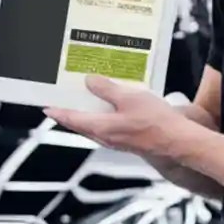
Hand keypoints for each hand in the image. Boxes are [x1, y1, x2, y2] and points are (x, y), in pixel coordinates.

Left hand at [44, 76, 194, 158]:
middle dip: (69, 116)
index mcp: (101, 127)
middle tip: (61, 105)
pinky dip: (100, 119)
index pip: (72, 119)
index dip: (58, 113)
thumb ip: (106, 89)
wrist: (176, 141)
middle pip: (80, 126)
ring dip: (85, 117)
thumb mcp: (128, 98)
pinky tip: (108, 110)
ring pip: (93, 128)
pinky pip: (106, 129)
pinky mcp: (127, 141)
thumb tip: (89, 82)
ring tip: (83, 104)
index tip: (46, 108)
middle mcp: (105, 137)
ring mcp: (116, 141)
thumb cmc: (154, 121)